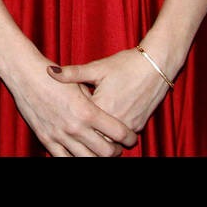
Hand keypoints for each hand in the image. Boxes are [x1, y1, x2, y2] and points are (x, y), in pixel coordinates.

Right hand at [5, 57, 137, 156]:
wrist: (23, 73)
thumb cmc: (52, 75)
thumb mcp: (79, 84)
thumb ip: (95, 103)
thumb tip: (109, 116)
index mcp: (87, 111)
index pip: (119, 133)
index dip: (129, 138)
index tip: (131, 137)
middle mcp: (75, 127)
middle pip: (106, 151)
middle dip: (116, 151)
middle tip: (118, 147)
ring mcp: (60, 135)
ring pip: (87, 159)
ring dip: (98, 157)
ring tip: (100, 152)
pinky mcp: (46, 139)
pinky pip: (64, 159)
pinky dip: (76, 159)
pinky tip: (81, 155)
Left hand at [48, 48, 171, 135]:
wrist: (156, 65)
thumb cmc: (126, 64)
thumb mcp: (97, 68)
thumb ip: (72, 73)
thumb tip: (49, 71)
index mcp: (102, 107)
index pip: (81, 125)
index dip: (71, 122)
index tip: (63, 118)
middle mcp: (116, 120)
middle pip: (96, 139)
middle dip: (86, 135)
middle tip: (75, 129)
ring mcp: (129, 125)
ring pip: (110, 141)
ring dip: (100, 137)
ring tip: (89, 129)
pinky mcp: (139, 125)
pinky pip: (123, 137)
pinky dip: (113, 134)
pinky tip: (106, 124)